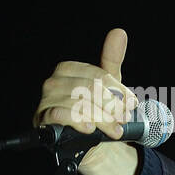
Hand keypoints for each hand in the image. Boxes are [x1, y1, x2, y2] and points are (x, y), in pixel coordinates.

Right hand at [35, 28, 140, 174]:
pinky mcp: (43, 121)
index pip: (96, 75)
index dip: (117, 91)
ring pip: (78, 104)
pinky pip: (59, 116)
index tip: (131, 103)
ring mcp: (46, 102)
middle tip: (124, 117)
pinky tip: (90, 129)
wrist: (92, 142)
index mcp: (68, 70)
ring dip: (102, 119)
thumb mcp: (109, 86)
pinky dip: (77, 121)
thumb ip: (112, 59)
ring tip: (114, 129)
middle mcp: (53, 83)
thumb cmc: (98, 110)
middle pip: (88, 89)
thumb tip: (119, 32)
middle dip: (111, 106)